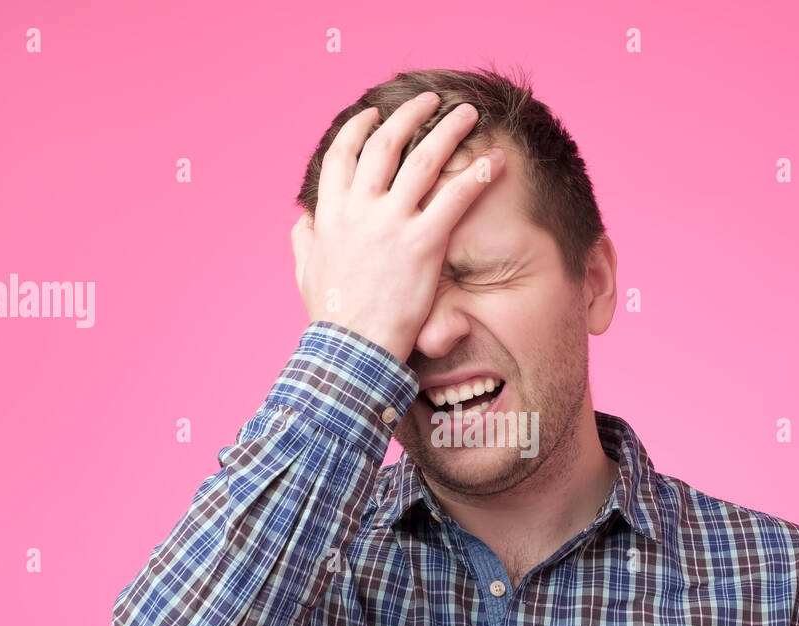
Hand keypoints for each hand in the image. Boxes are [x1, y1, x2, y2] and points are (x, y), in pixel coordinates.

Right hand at [290, 93, 503, 362]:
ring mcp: (391, 223)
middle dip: (410, 114)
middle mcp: (359, 208)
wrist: (351, 350)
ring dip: (448, 129)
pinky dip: (478, 173)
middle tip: (430, 101)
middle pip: (385, 143)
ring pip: (423, 158)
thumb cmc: (331, 318)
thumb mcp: (306, 273)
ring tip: (467, 113)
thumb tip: (304, 220)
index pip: (342, 153)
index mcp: (330, 213)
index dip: (359, 128)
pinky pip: (456, 197)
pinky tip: (495, 160)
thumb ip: (305, 240)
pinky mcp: (422, 243)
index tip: (373, 114)